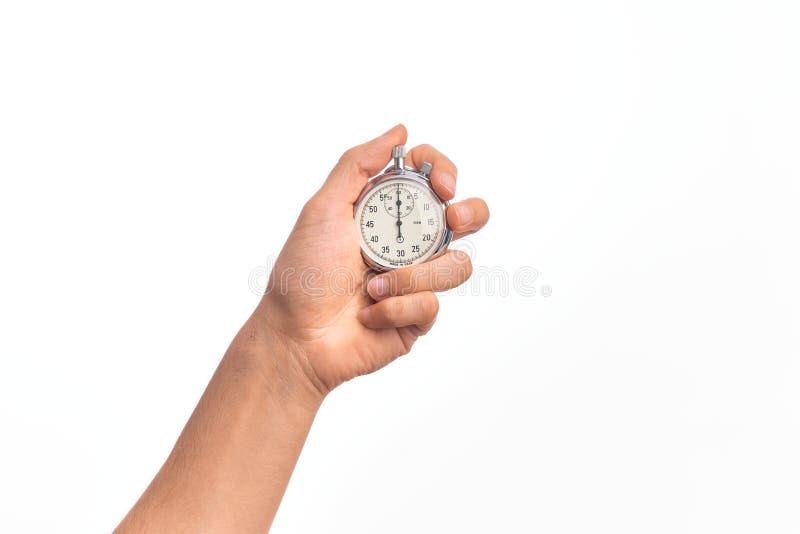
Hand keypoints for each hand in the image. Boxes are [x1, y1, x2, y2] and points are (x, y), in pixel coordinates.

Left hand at [254, 125, 489, 394]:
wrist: (297, 338)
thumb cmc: (302, 274)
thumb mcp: (323, 209)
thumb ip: (358, 165)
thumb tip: (400, 131)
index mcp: (385, 211)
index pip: (431, 177)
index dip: (445, 171)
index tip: (441, 186)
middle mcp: (407, 242)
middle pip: (467, 216)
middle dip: (471, 213)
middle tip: (453, 220)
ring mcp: (417, 279)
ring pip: (457, 265)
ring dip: (414, 276)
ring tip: (373, 287)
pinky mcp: (418, 315)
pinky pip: (432, 304)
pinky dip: (397, 307)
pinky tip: (370, 314)